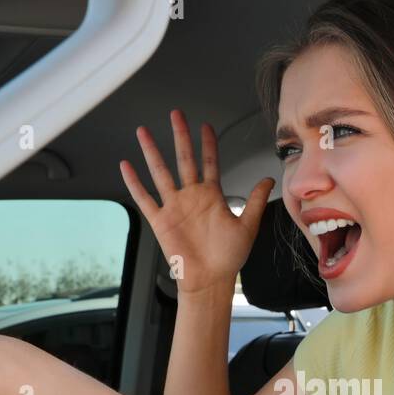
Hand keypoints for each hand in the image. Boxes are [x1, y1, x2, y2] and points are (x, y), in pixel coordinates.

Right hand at [121, 109, 274, 298]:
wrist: (210, 280)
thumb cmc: (228, 258)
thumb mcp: (247, 226)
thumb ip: (254, 201)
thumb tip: (268, 179)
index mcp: (212, 196)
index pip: (209, 162)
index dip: (207, 144)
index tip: (205, 125)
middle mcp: (191, 197)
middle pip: (184, 159)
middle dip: (180, 136)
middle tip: (176, 114)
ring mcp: (174, 207)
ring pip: (160, 173)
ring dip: (152, 152)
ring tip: (143, 131)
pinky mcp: (161, 221)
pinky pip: (145, 198)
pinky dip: (134, 183)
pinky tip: (126, 166)